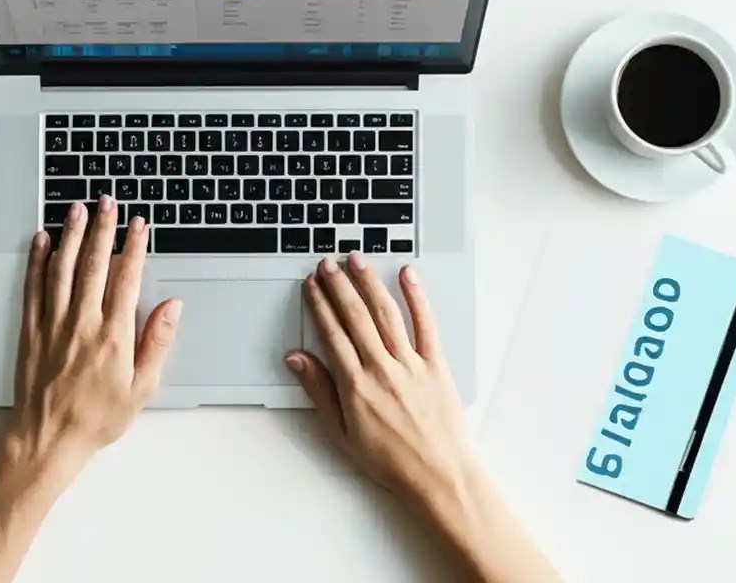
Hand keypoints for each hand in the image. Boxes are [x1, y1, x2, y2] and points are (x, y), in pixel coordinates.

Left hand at [5, 196, 182, 483]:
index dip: (133, 247)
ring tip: (76, 209)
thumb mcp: (142, 388)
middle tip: (107, 201)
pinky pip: (33, 288)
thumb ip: (157, 342)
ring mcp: (53, 325)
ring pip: (61, 269)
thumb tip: (171, 307)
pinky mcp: (30, 331)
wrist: (49, 440)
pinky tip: (42, 241)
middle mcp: (82, 324)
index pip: (126, 279)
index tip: (138, 225)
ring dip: (70, 235)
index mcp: (113, 336)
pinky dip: (37, 262)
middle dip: (101, 229)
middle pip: (93, 264)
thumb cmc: (97, 419)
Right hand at [286, 252, 470, 506]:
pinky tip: (407, 275)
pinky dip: (417, 296)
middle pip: (355, 316)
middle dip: (339, 285)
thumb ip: (319, 391)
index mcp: (356, 385)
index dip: (320, 305)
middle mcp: (382, 368)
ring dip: (369, 283)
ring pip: (386, 313)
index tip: (312, 285)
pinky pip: (426, 323)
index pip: (332, 333)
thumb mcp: (341, 432)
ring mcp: (411, 364)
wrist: (438, 475)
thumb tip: (297, 360)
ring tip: (357, 260)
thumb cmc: (391, 460)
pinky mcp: (436, 364)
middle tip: (327, 263)